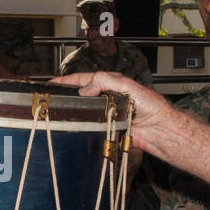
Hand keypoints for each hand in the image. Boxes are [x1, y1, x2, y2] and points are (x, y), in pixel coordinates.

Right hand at [53, 71, 173, 157]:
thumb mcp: (127, 85)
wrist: (159, 129)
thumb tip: (85, 88)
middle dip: (67, 94)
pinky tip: (73, 126)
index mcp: (111, 84)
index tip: (53, 83)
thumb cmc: (151, 106)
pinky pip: (91, 125)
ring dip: (73, 111)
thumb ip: (105, 81)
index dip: (68, 80)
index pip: (85, 79)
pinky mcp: (107, 128)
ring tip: (57, 111)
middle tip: (51, 97)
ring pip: (84, 110)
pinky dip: (82, 125)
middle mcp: (107, 97)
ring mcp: (106, 113)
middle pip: (82, 94)